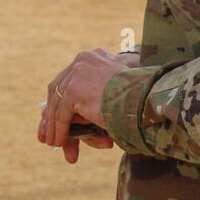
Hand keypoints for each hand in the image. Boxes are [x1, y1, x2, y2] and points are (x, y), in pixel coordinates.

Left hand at [38, 48, 131, 162]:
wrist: (148, 98)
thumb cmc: (140, 98)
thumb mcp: (115, 93)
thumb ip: (97, 98)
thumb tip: (80, 114)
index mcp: (93, 57)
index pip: (68, 78)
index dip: (61, 99)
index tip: (57, 116)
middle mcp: (82, 61)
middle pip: (59, 89)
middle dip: (53, 114)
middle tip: (50, 131)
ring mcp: (77, 74)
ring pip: (58, 104)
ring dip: (54, 126)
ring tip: (53, 142)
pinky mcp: (74, 91)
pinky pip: (62, 115)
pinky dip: (60, 130)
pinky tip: (59, 143)